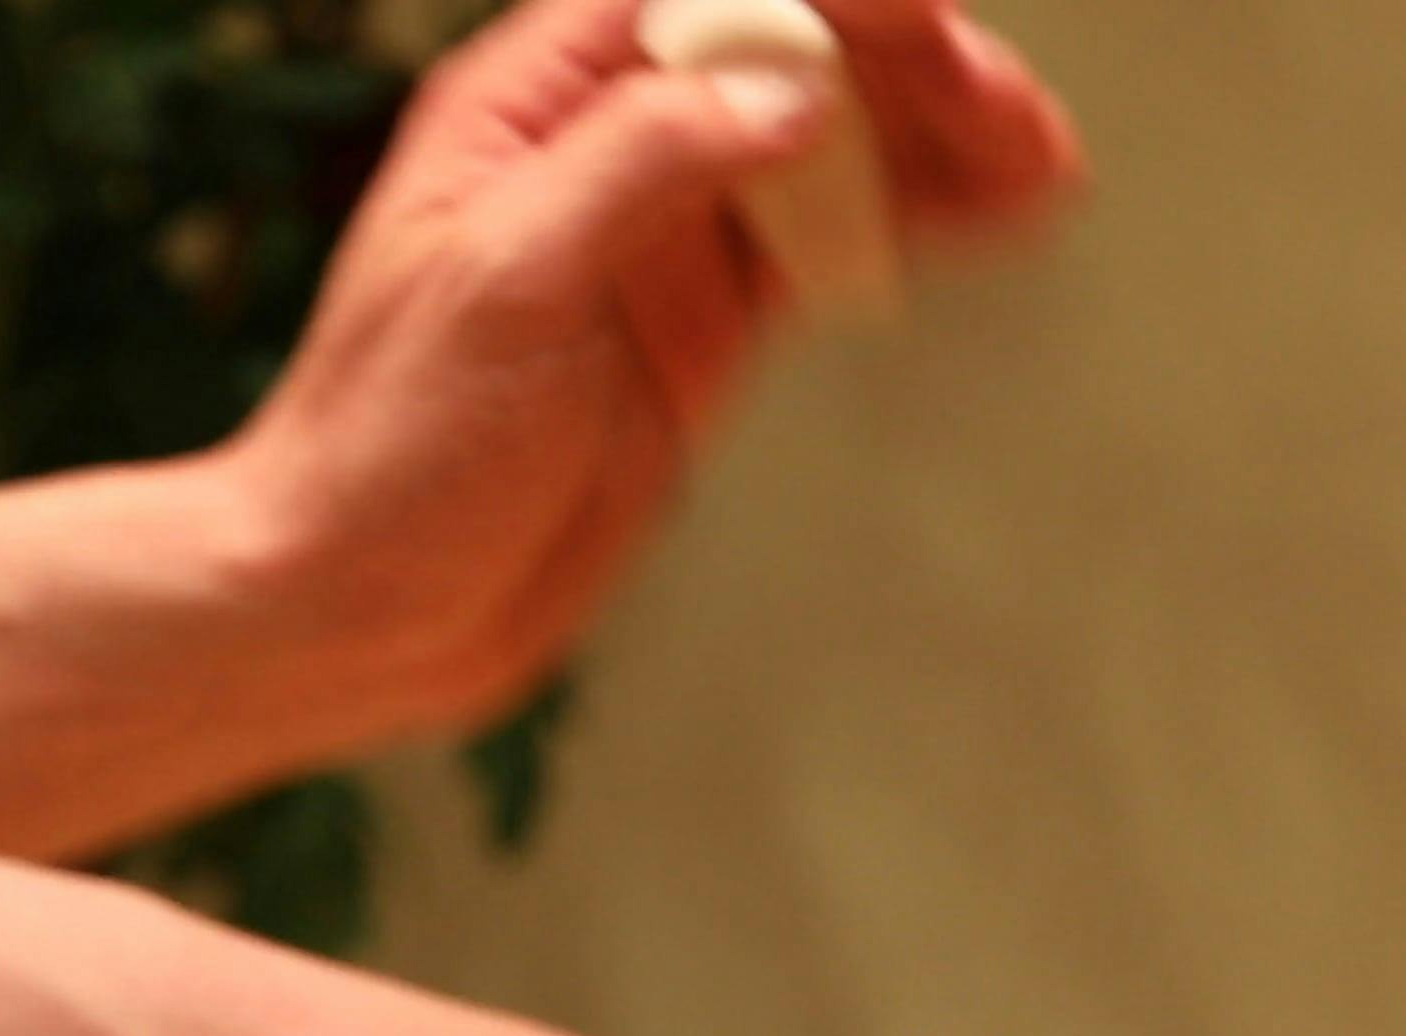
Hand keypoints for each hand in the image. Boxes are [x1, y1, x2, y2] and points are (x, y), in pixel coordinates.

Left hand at [222, 0, 1081, 745]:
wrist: (364, 607)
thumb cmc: (384, 443)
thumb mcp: (500, 284)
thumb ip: (640, 169)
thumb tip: (786, 90)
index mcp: (532, 100)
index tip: (916, 12)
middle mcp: (609, 147)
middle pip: (787, 50)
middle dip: (902, 60)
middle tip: (1002, 104)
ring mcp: (668, 237)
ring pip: (831, 144)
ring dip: (938, 136)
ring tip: (1042, 154)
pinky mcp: (709, 325)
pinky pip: (835, 242)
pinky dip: (920, 222)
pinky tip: (1003, 210)